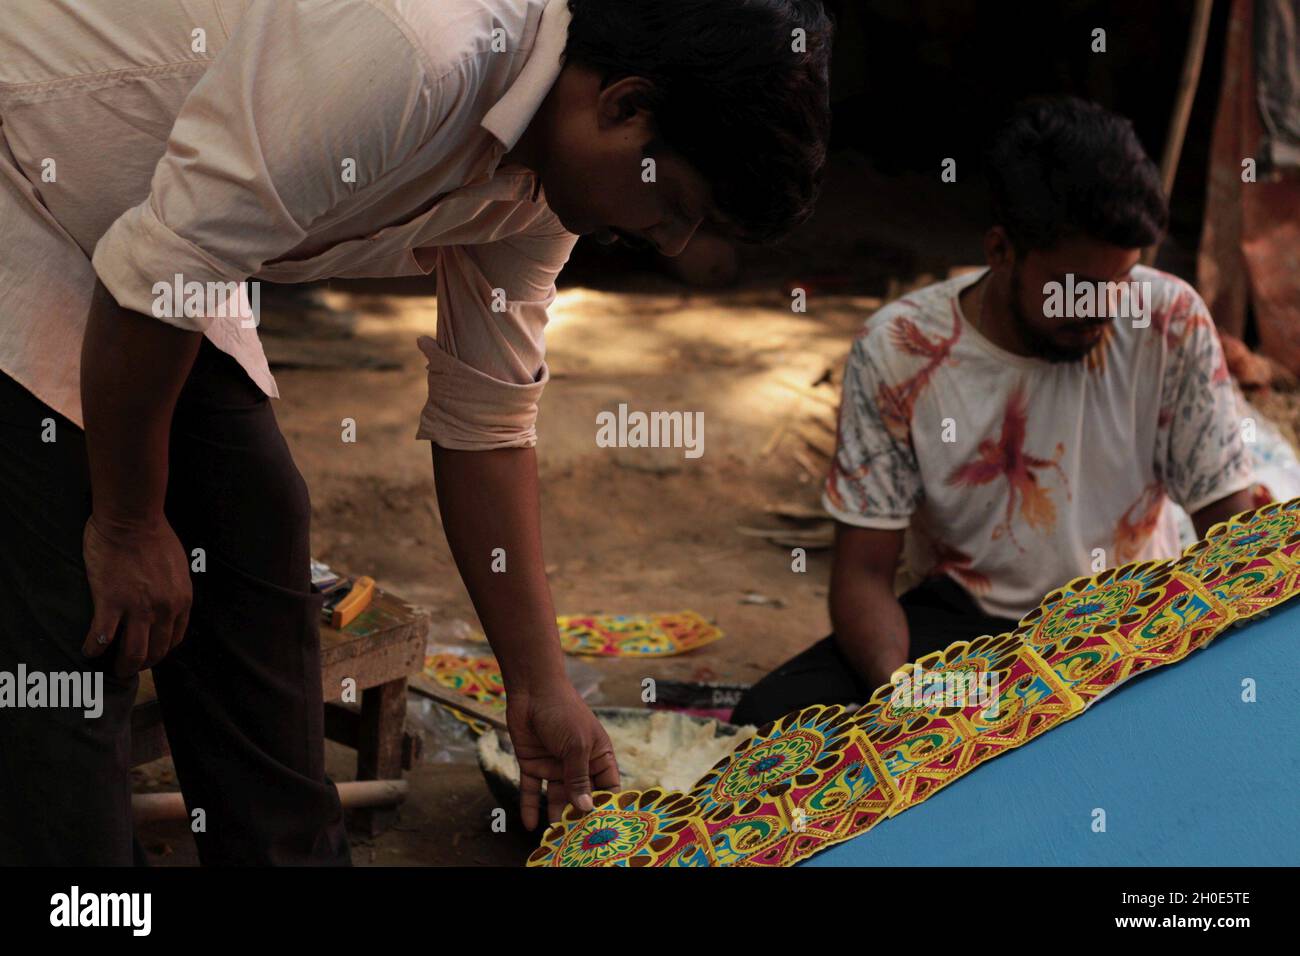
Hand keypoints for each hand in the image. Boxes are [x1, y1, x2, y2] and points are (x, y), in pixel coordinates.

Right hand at [81, 514, 191, 677]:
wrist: (132, 519)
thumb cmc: (154, 535)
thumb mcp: (178, 567)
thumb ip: (174, 589)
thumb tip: (167, 604)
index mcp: (182, 600)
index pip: (175, 639)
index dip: (161, 651)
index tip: (150, 655)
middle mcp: (165, 609)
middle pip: (156, 651)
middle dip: (143, 664)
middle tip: (129, 668)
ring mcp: (138, 608)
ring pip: (134, 653)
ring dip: (123, 667)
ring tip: (112, 670)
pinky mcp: (111, 602)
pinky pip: (101, 638)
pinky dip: (93, 649)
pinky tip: (88, 651)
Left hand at [507, 682, 619, 829]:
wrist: (532, 690)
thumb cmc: (563, 712)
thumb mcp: (576, 746)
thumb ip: (578, 779)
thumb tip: (586, 809)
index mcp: (599, 757)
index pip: (607, 789)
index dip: (606, 808)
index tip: (605, 830)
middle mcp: (578, 765)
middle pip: (581, 798)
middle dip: (579, 818)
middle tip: (576, 841)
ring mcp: (555, 766)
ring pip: (557, 799)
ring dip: (554, 817)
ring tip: (554, 839)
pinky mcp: (533, 765)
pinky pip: (533, 791)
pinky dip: (530, 807)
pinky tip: (529, 824)